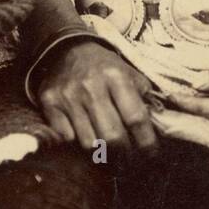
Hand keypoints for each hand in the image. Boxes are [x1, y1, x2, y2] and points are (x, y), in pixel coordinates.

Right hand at [36, 40, 157, 155]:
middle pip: (112, 137)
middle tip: (129, 160)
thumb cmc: (103, 66)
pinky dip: (76, 142)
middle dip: (125, 155)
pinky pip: (66, 138)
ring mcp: (69, 95)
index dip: (146, 142)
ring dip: (101, 152)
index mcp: (117, 76)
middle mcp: (92, 86)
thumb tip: (159, 125)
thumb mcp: (128, 72)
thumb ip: (144, 96)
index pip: (136, 118)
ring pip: (89, 143)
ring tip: (108, 150)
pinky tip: (84, 134)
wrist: (65, 48)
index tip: (151, 154)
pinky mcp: (49, 102)